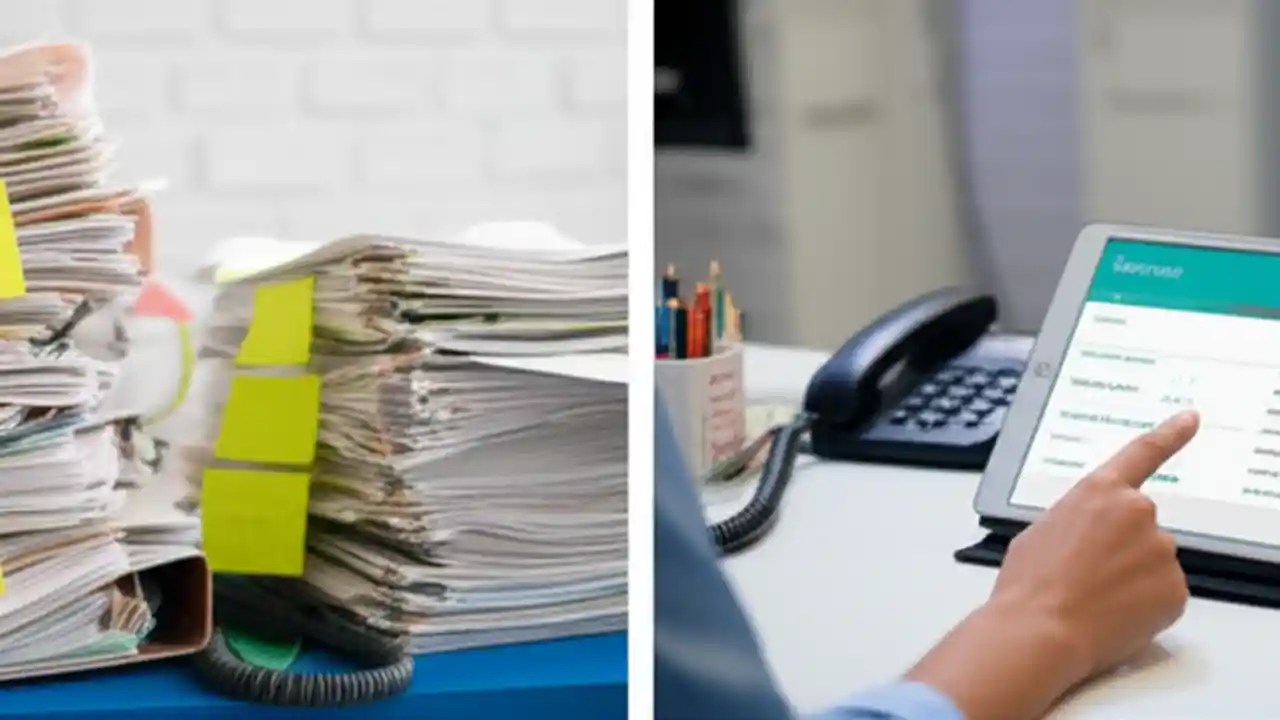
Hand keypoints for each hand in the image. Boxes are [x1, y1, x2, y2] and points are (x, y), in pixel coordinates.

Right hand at [906, 410, 1198, 719]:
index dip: (1170, 433)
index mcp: (1099, 492)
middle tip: (1087, 575)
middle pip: (1140, 528)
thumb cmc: (1030, 584)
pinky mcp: (1175, 588)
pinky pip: (1164, 593)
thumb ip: (1077, 520)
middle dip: (1122, 549)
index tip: (1190, 419)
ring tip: (1092, 598)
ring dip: (1131, 578)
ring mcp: (1160, 550)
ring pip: (1152, 562)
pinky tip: (1113, 614)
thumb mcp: (1040, 532)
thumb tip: (1089, 535)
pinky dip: (1144, 604)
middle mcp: (1137, 513)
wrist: (1041, 630)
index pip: (1143, 453)